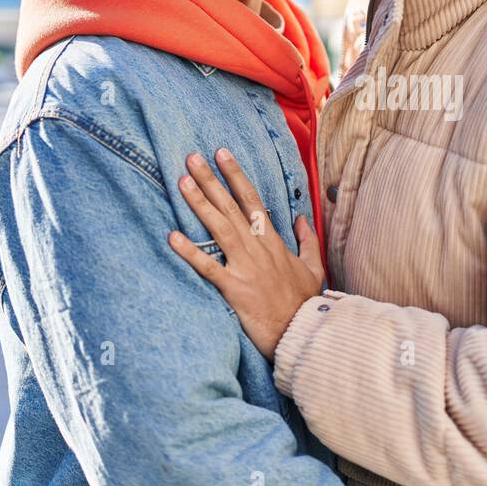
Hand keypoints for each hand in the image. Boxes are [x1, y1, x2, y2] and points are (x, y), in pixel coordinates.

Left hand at [167, 148, 322, 361]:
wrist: (302, 331)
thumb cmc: (305, 302)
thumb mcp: (314, 267)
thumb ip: (307, 241)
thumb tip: (302, 219)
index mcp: (273, 242)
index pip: (252, 200)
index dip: (236, 176)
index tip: (222, 154)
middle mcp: (257, 248)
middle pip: (231, 207)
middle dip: (211, 180)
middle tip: (192, 157)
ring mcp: (245, 267)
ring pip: (219, 228)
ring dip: (199, 203)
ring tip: (182, 181)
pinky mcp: (234, 288)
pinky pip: (208, 267)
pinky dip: (190, 252)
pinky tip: (172, 236)